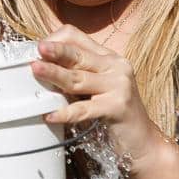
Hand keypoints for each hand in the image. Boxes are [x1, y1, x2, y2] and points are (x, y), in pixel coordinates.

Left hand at [34, 25, 166, 172]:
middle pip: (78, 55)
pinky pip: (84, 109)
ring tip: (35, 71)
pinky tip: (50, 114)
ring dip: (54, 74)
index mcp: (108, 58)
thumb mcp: (95, 86)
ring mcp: (119, 86)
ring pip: (78, 78)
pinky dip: (65, 112)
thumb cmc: (112, 113)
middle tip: (38, 49)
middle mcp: (116, 67)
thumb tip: (41, 67)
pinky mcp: (118, 107)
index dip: (56, 41)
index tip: (38, 50)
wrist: (142, 140)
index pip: (78, 38)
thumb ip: (76, 74)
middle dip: (56, 51)